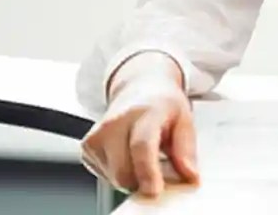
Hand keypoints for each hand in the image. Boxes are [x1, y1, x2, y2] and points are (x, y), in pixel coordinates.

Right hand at [79, 55, 197, 196]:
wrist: (138, 88)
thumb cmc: (162, 104)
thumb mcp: (185, 119)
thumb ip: (186, 149)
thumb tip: (189, 175)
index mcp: (145, 112)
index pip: (141, 145)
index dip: (148, 171)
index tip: (154, 190)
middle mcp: (115, 122)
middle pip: (124, 171)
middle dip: (145, 180)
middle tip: (159, 167)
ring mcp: (97, 134)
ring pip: (115, 178)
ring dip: (133, 176)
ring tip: (143, 154)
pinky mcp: (87, 147)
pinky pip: (106, 177)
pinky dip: (121, 173)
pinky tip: (128, 154)